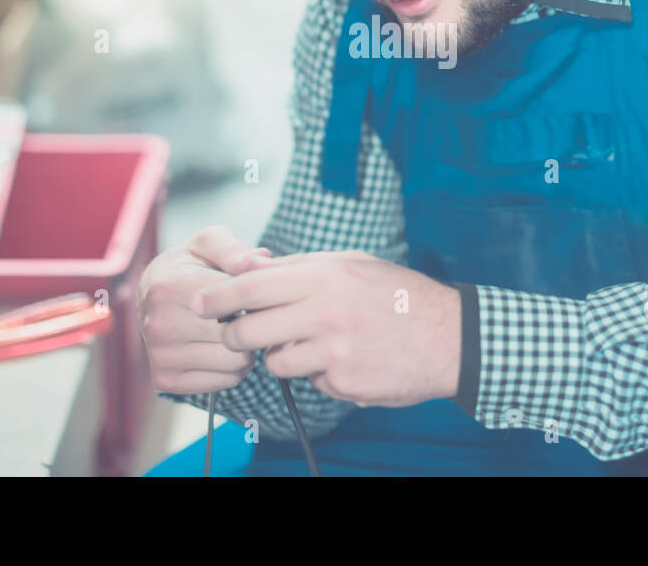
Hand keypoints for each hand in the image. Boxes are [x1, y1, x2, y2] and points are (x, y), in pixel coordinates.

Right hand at [138, 225, 271, 394]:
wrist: (153, 294)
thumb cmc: (189, 265)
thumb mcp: (210, 242)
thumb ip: (234, 248)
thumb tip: (257, 261)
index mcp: (168, 287)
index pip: (233, 302)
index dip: (253, 297)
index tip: (253, 291)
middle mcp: (159, 324)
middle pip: (236, 337)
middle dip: (251, 324)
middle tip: (246, 313)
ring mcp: (160, 355)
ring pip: (234, 363)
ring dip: (245, 348)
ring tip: (235, 329)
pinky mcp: (165, 379)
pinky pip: (224, 382)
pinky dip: (232, 368)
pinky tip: (223, 348)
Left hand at [191, 250, 461, 407]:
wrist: (449, 338)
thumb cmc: (398, 295)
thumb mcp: (352, 264)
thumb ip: (303, 268)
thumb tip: (253, 269)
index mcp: (325, 277)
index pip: (252, 286)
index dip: (218, 296)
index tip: (198, 302)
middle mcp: (325, 313)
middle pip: (251, 331)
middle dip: (237, 336)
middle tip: (240, 336)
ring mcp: (334, 352)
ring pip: (276, 361)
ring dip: (283, 356)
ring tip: (314, 343)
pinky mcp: (344, 383)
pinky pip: (310, 381)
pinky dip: (319, 373)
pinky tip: (346, 359)